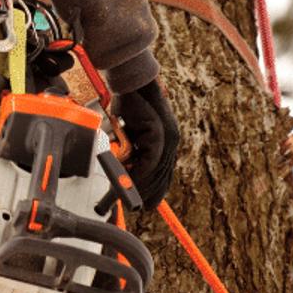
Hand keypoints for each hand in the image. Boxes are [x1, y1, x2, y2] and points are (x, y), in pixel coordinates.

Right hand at [112, 79, 179, 211]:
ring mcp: (169, 138)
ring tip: (128, 199)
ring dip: (141, 187)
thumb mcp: (127, 131)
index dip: (156, 190)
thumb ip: (127, 149)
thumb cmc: (126, 103)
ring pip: (156, 170)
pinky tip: (131, 183)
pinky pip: (151, 160)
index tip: (148, 205)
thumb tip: (120, 167)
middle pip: (161, 174)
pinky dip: (140, 173)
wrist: (129, 83)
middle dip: (149, 194)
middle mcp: (171, 141)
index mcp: (165, 141)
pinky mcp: (162, 134)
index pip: (163, 171)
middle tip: (139, 209)